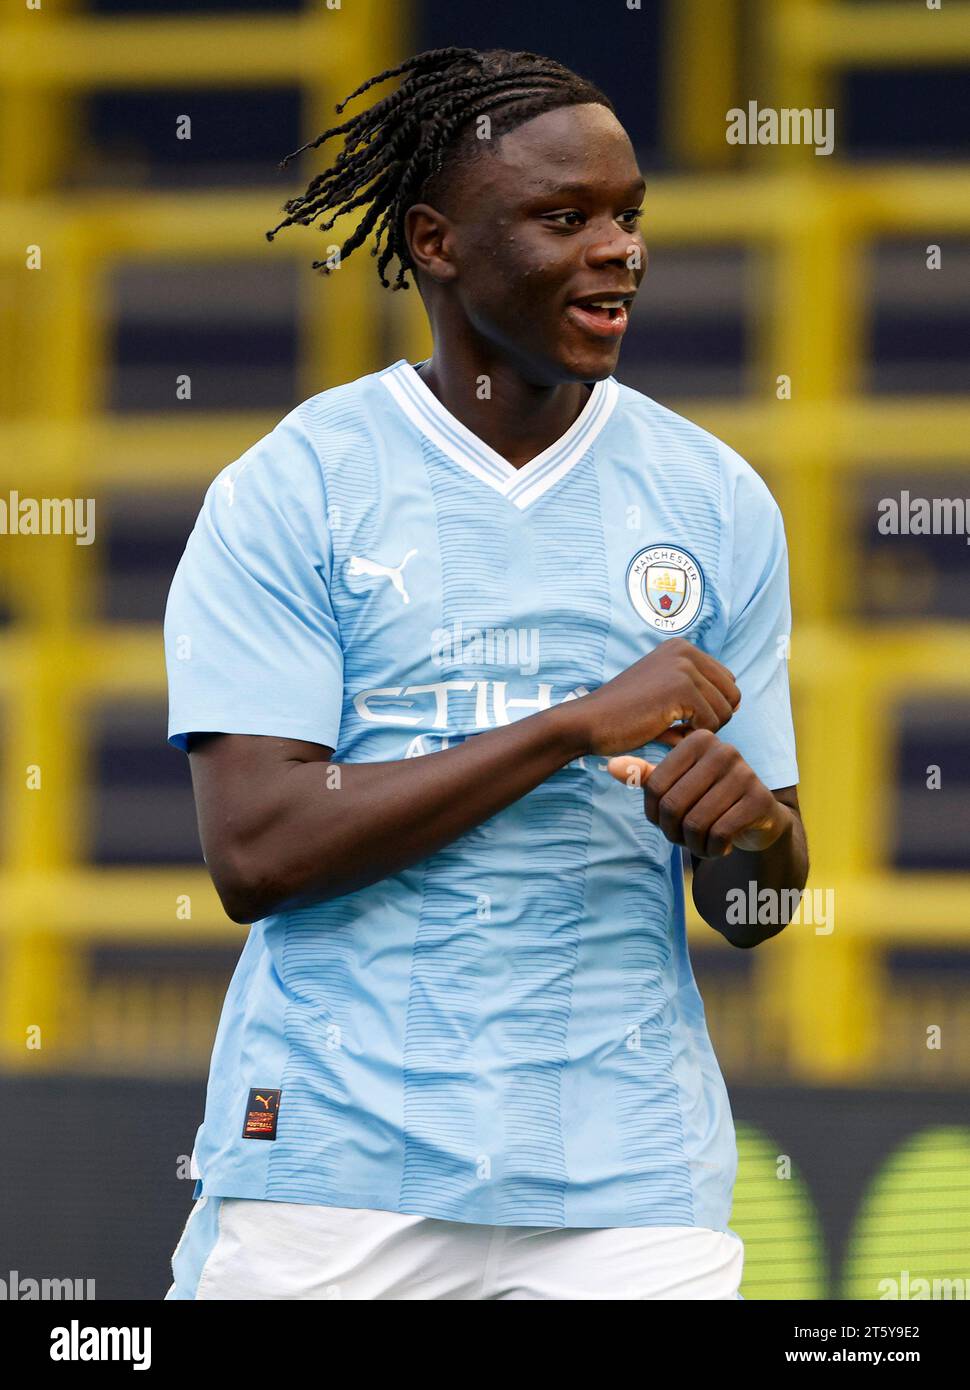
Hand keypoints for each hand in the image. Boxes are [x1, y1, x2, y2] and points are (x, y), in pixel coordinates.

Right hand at [564, 638, 740, 757]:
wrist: (589, 722)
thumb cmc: (625, 715)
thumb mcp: (664, 692)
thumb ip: (699, 692)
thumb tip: (739, 703)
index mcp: (682, 647)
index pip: (727, 683)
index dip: (709, 708)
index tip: (676, 715)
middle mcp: (686, 650)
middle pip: (732, 695)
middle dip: (710, 719)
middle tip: (675, 727)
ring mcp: (684, 666)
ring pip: (725, 711)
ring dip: (699, 730)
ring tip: (666, 729)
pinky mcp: (681, 687)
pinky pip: (711, 723)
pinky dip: (690, 737)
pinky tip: (664, 733)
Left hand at [606, 729, 793, 856]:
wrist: (760, 818)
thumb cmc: (710, 797)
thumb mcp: (678, 785)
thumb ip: (646, 776)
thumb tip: (610, 765)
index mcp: (698, 740)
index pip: (655, 785)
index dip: (653, 814)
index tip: (664, 823)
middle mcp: (723, 751)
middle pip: (673, 805)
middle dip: (672, 832)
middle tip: (682, 840)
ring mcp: (745, 773)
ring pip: (696, 823)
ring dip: (693, 846)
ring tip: (701, 845)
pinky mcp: (760, 799)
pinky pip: (720, 833)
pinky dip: (713, 849)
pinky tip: (721, 847)